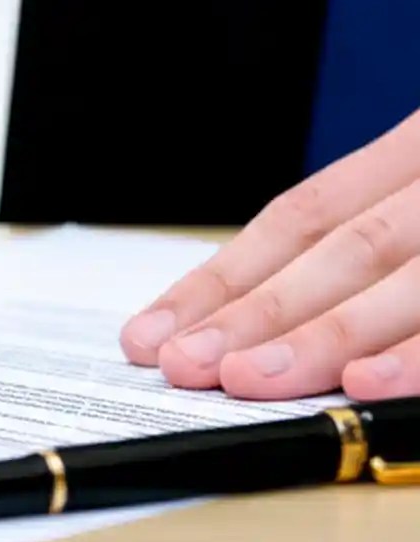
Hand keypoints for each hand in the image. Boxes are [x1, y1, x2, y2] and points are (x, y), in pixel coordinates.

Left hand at [119, 110, 419, 401]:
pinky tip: (363, 385)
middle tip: (181, 363)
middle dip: (254, 313)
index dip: (220, 278)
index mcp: (412, 156)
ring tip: (245, 378)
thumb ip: (363, 245)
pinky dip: (414, 356)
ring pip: (401, 281)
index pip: (299, 218)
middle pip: (339, 252)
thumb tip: (257, 318)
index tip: (150, 332)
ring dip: (318, 337)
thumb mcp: (416, 195)